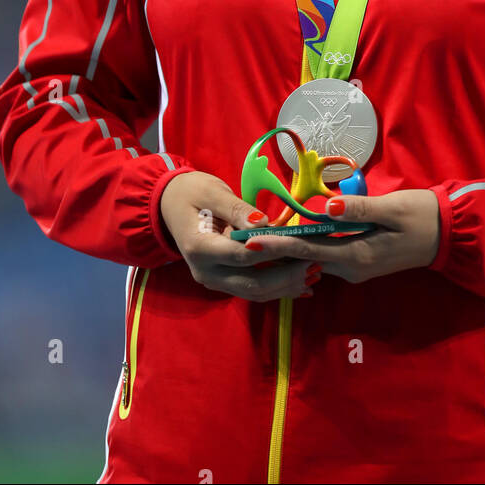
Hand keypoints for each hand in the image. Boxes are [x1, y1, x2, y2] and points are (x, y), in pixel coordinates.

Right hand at [159, 171, 318, 301]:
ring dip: (286, 286)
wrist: (170, 204)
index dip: (271, 251)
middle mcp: (205, 272)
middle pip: (251, 283)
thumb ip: (237, 209)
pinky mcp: (223, 280)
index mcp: (200, 248)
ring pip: (254, 292)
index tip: (299, 244)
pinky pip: (252, 290)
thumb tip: (261, 223)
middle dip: (286, 276)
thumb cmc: (191, 192)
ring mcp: (214, 280)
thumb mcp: (212, 192)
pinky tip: (302, 286)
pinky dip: (278, 289)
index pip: (241, 256)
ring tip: (315, 273)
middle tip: (315, 263)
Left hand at [237, 188, 441, 283]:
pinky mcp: (360, 263)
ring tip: (258, 237)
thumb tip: (326, 208)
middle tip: (244, 238)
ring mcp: (356, 269)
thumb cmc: (421, 215)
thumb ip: (357, 209)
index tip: (251, 242)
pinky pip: (326, 258)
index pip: (308, 250)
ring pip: (314, 260)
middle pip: (305, 259)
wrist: (447, 233)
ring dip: (288, 250)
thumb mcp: (391, 207)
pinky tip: (291, 240)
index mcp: (357, 256)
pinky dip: (307, 250)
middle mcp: (352, 269)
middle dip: (275, 249)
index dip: (277, 245)